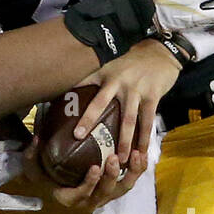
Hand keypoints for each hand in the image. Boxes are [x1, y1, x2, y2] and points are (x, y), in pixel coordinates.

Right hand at [23, 141, 134, 210]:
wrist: (56, 182)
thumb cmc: (45, 175)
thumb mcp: (33, 167)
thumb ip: (32, 155)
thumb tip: (36, 138)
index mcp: (70, 198)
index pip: (81, 194)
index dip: (89, 183)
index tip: (94, 168)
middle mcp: (90, 201)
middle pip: (105, 192)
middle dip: (111, 176)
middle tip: (113, 157)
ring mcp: (105, 195)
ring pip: (122, 189)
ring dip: (131, 174)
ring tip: (134, 155)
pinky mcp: (115, 188)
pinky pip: (129, 181)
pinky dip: (137, 169)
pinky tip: (141, 153)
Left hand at [70, 39, 180, 172]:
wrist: (160, 53)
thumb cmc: (131, 64)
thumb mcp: (111, 66)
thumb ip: (95, 79)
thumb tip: (71, 95)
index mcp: (104, 74)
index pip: (82, 84)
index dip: (68, 93)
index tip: (53, 105)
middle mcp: (117, 81)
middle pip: (100, 103)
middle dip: (89, 121)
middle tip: (78, 137)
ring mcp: (135, 89)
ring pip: (127, 119)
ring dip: (123, 141)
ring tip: (118, 160)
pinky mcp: (152, 96)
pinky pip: (147, 121)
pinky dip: (145, 138)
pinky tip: (141, 152)